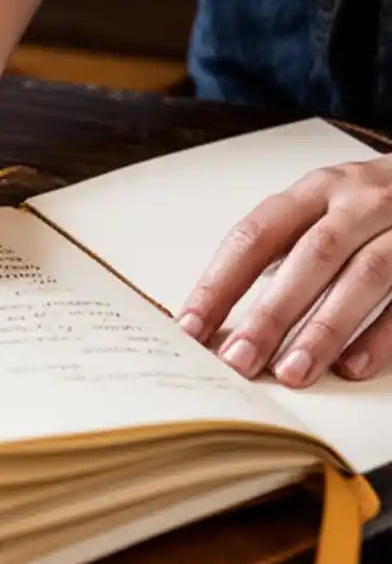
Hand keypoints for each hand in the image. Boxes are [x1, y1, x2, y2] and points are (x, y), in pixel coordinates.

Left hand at [178, 156, 391, 387]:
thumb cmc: (370, 208)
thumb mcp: (322, 211)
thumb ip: (279, 253)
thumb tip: (218, 315)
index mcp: (315, 191)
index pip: (256, 235)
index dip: (220, 283)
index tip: (190, 328)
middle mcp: (360, 203)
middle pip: (311, 256)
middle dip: (271, 312)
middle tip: (239, 360)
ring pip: (365, 275)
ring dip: (324, 329)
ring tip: (292, 372)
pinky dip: (381, 336)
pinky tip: (352, 366)